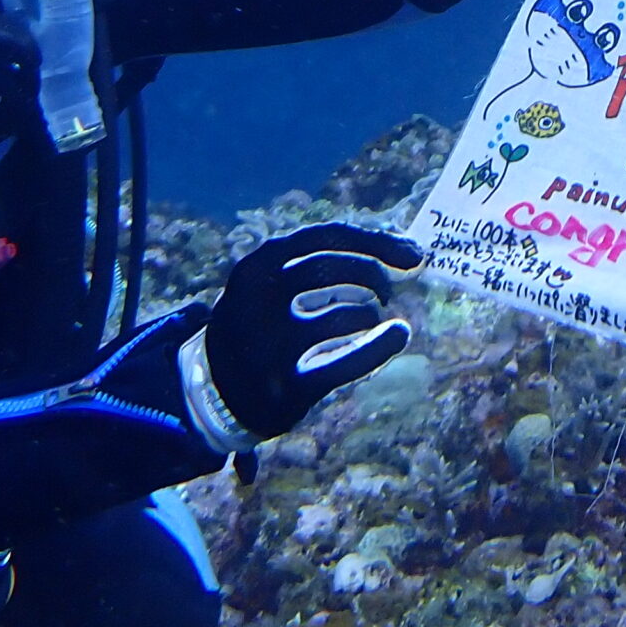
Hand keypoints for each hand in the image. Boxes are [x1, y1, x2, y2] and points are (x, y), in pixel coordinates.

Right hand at [184, 224, 424, 444]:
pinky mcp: (286, 385)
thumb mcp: (273, 282)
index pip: (327, 237)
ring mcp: (270, 344)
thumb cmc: (263, 323)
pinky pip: (346, 362)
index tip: (412, 253)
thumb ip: (325, 260)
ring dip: (370, 315)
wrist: (213, 389)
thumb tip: (406, 248)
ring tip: (369, 319)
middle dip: (374, 274)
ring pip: (346, 315)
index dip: (376, 241)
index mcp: (258, 264)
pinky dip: (381, 346)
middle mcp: (259, 299)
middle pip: (335, 268)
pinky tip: (398, 335)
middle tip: (388, 289)